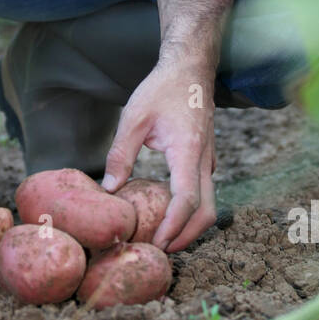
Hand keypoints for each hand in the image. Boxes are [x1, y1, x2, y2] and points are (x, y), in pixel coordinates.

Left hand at [100, 53, 216, 252]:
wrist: (190, 68)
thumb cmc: (162, 89)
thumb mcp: (134, 117)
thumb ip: (121, 153)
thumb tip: (109, 189)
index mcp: (188, 150)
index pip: (188, 200)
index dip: (173, 227)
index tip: (157, 244)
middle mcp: (204, 160)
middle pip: (206, 212)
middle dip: (186, 237)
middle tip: (159, 251)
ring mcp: (208, 161)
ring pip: (208, 205)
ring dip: (189, 226)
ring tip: (161, 239)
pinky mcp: (204, 160)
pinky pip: (203, 193)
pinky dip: (189, 211)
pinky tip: (165, 214)